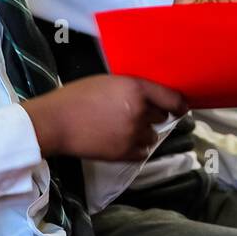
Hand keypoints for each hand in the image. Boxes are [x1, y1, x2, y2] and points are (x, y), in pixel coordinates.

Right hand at [24, 75, 188, 161]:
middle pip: (161, 116)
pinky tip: (120, 141)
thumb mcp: (108, 82)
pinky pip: (143, 152)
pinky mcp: (125, 153)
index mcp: (136, 89)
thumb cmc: (76, 97)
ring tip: (122, 129)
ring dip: (143, 133)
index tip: (181, 107)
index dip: (179, 104)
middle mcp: (140, 111)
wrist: (55, 122)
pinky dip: (136, 148)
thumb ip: (131, 88)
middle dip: (152, 115)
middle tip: (133, 114)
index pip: (171, 98)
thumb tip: (150, 98)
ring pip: (152, 136)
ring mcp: (133, 134)